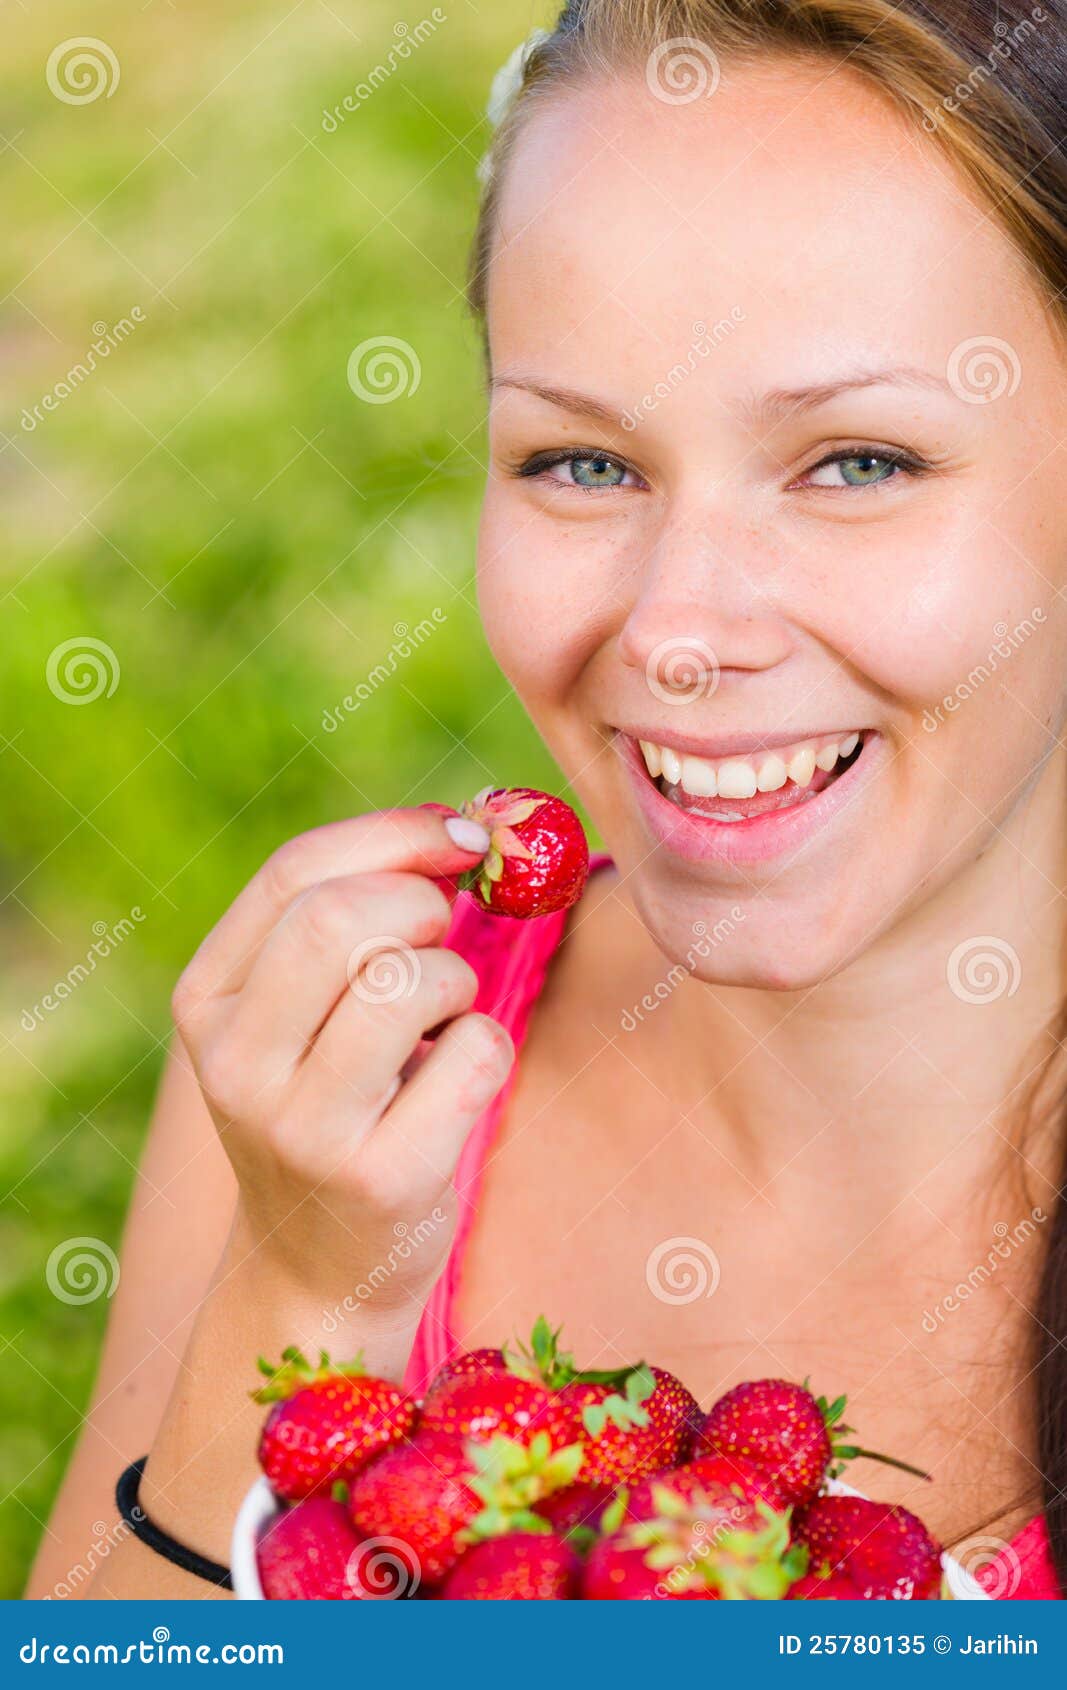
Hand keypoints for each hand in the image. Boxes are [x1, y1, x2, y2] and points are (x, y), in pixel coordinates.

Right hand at [171, 807, 513, 1316]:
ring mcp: (302, 1129)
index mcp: (206, 1001)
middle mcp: (237, 1064)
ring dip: (456, 980)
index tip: (460, 833)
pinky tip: (452, 1083)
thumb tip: (458, 827)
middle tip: (443, 934)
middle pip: (339, 920)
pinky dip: (486, 1047)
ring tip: (440, 1020)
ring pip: (406, 982)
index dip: (394, 834)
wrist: (317, 1271)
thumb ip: (349, 917)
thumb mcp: (297, 1015)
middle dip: (420, 904)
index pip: (295, 874)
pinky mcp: (378, 1179)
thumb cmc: (329, 1107)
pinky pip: (473, 1055)